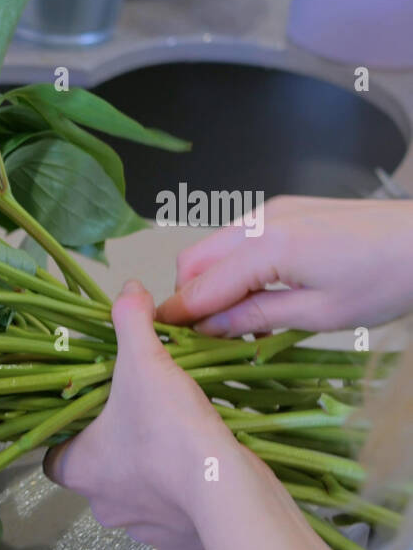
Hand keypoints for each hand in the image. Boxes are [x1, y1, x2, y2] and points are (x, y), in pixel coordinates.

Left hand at [43, 280, 235, 549]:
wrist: (228, 491)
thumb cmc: (171, 429)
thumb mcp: (146, 363)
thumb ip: (132, 324)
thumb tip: (128, 291)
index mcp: (78, 470)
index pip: (54, 457)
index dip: (70, 436)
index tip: (93, 416)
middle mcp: (102, 506)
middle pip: (98, 476)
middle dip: (119, 452)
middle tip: (146, 422)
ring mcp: (140, 529)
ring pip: (138, 498)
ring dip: (154, 476)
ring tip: (180, 443)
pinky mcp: (178, 544)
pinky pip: (175, 519)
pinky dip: (186, 500)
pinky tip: (205, 472)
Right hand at [155, 196, 412, 335]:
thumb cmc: (387, 279)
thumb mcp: (320, 313)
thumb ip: (255, 316)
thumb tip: (208, 328)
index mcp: (266, 247)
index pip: (200, 287)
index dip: (177, 316)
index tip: (162, 340)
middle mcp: (261, 220)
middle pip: (194, 260)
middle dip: (190, 296)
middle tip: (203, 333)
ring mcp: (273, 210)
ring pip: (214, 247)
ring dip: (211, 281)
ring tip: (237, 317)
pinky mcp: (287, 208)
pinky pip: (239, 238)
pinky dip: (233, 266)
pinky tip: (259, 291)